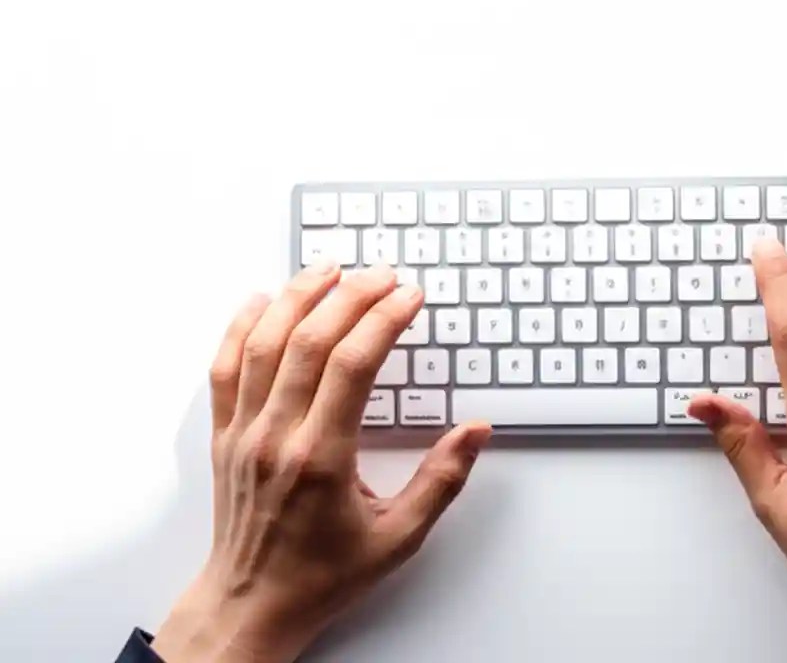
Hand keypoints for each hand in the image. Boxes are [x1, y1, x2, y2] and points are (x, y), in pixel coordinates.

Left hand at [153, 264, 491, 662]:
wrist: (252, 604)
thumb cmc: (323, 575)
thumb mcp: (400, 537)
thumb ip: (442, 481)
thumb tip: (475, 431)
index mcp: (321, 458)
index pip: (351, 365)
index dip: (383, 320)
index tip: (409, 296)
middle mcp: (276, 437)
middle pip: (308, 341)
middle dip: (349, 296)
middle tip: (382, 274)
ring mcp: (244, 432)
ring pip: (262, 344)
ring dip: (295, 297)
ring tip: (328, 268)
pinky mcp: (224, 435)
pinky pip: (224, 368)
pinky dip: (241, 327)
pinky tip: (260, 301)